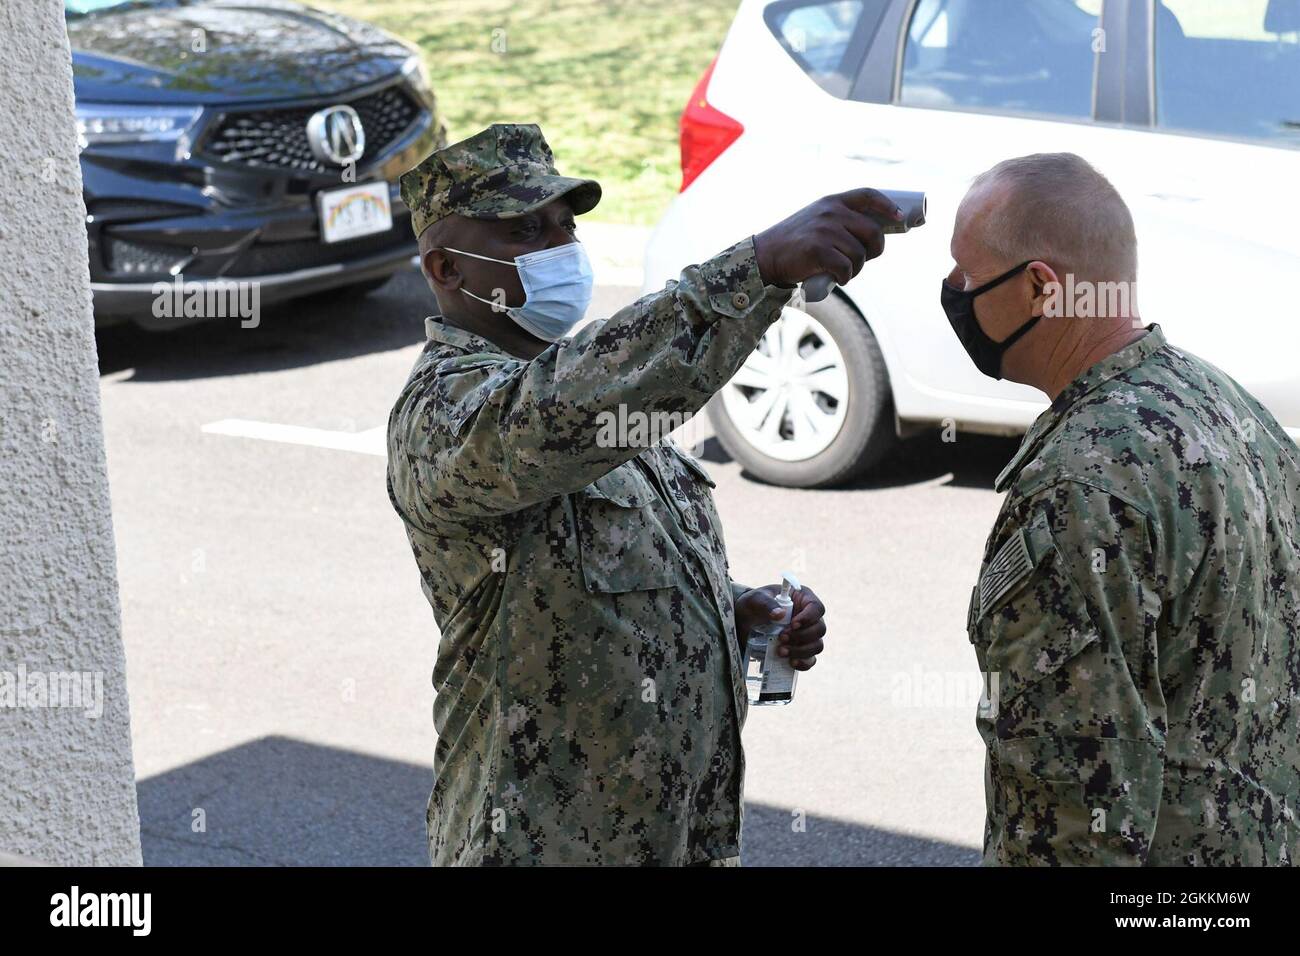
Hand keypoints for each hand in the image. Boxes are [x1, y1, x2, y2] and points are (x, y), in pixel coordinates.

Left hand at [734, 584, 826, 670]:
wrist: (745, 623)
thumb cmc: (754, 605)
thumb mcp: (756, 599)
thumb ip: (766, 604)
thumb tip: (780, 614)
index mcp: (803, 599)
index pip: (816, 607)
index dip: (808, 617)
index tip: (793, 624)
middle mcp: (809, 618)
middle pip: (819, 628)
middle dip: (802, 636)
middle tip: (781, 638)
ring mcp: (807, 636)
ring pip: (817, 646)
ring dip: (801, 651)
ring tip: (781, 651)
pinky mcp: (800, 651)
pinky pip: (810, 660)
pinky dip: (803, 663)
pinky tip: (790, 662)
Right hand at [752, 188, 901, 288]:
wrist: (766, 256)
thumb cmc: (795, 243)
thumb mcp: (817, 221)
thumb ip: (840, 221)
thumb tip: (874, 236)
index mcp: (832, 202)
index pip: (868, 195)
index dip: (888, 206)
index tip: (900, 217)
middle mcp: (830, 212)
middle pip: (873, 231)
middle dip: (875, 250)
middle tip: (865, 260)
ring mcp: (824, 230)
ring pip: (860, 254)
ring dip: (856, 268)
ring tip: (843, 271)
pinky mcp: (818, 249)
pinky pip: (846, 267)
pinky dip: (845, 277)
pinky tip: (836, 277)